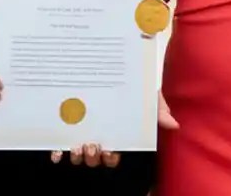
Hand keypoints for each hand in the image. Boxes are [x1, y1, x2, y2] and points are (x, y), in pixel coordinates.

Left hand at [49, 90, 176, 164]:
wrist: (107, 71)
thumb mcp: (147, 97)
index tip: (111, 151)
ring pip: (78, 156)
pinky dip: (58, 153)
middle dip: (93, 157)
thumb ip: (158, 110)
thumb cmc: (130, 91)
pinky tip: (57, 153)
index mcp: (118, 136)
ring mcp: (81, 136)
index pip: (115, 154)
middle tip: (92, 145)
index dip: (112, 157)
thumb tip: (173, 124)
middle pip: (95, 158)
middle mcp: (99, 139)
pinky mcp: (66, 131)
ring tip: (77, 147)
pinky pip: (61, 148)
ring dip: (77, 156)